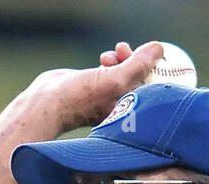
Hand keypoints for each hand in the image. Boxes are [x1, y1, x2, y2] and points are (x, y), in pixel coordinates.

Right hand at [28, 40, 164, 132]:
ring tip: (108, 56)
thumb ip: (139, 64)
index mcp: (131, 109)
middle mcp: (123, 104)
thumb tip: (159, 48)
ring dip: (122, 56)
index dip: (154, 67)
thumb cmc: (81, 99)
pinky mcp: (98, 85)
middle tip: (124, 50)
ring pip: (127, 69)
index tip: (151, 54)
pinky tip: (103, 58)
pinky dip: (112, 59)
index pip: (154, 87)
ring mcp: (110, 94)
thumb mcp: (115, 81)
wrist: (49, 102)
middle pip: (142, 75)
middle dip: (135, 58)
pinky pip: (114, 68)